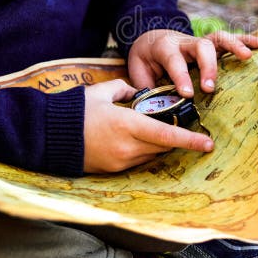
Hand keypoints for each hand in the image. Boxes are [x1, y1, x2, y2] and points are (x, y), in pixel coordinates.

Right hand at [83, 79, 213, 172]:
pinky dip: (144, 150)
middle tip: (183, 126)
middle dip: (175, 137)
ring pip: (152, 154)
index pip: (166, 135)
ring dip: (159, 143)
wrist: (48, 136)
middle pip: (164, 145)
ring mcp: (120, 161)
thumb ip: (124, 88)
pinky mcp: (114, 169)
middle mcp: (127, 147)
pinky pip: (138, 160)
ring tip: (156, 129)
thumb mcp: (102, 91)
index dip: (190, 140)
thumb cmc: (76, 110)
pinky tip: (138, 139)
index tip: (208, 143)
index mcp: (127, 125)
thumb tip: (135, 92)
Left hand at [127, 29, 257, 96]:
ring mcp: (200, 41)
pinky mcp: (211, 43)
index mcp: (164, 48)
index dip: (181, 77)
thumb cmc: (146, 61)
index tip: (187, 94)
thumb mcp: (138, 73)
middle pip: (200, 47)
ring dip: (234, 46)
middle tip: (210, 87)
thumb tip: (158, 113)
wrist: (149, 38)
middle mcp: (185, 42)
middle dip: (208, 67)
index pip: (174, 61)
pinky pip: (229, 38)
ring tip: (248, 57)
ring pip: (218, 38)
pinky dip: (245, 39)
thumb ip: (148, 90)